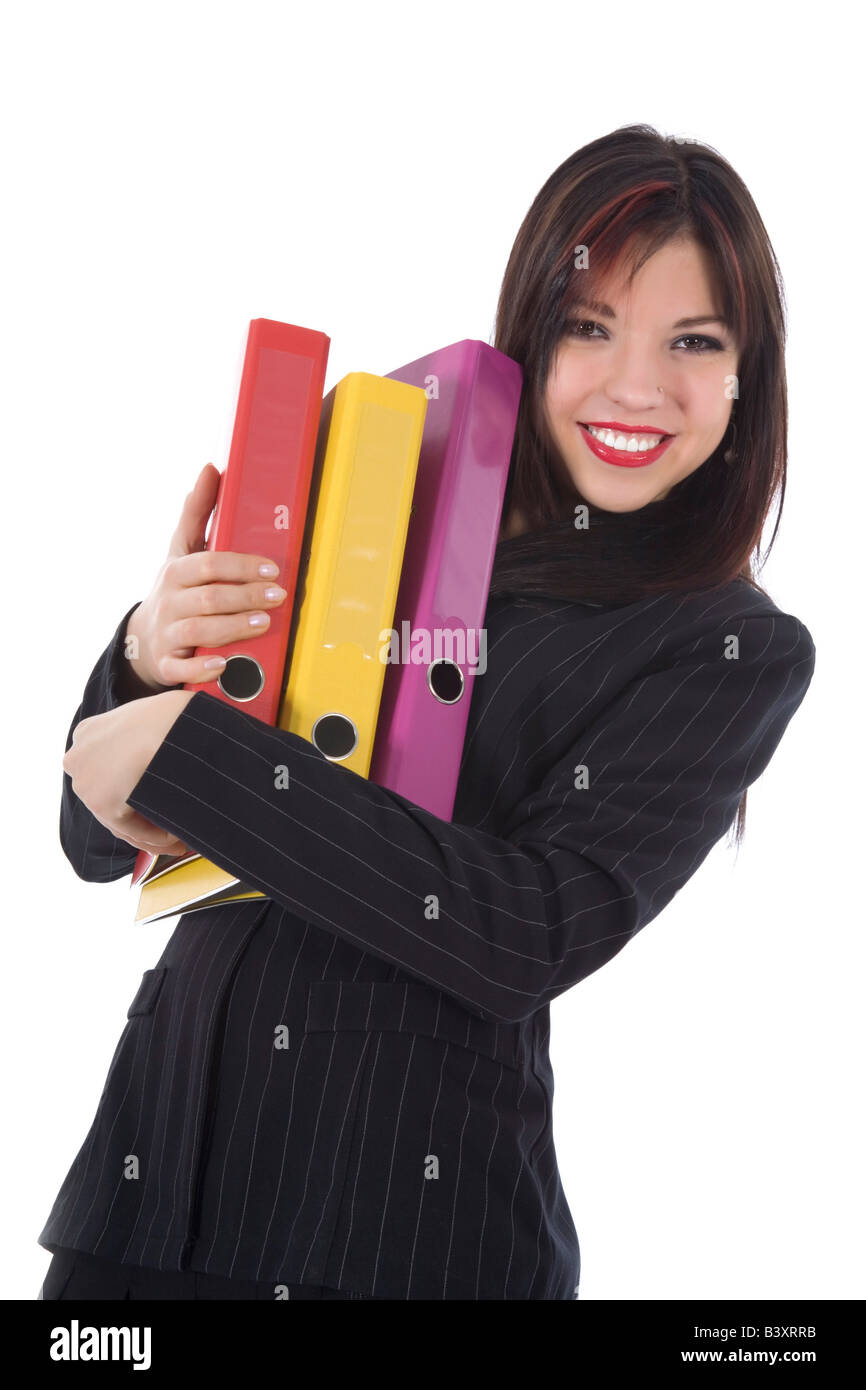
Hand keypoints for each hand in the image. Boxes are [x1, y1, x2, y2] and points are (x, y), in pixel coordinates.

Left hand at [63, 690, 196, 855]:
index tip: (153, 795)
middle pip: (108, 795)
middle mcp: (78, 758)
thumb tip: (161, 754)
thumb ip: (142, 734)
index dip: (132, 785)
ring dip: (149, 830)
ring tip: (176, 836)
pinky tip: (176, 837)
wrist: (172, 722)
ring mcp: (87, 783)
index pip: (105, 768)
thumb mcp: (148, 714)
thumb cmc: (171, 715)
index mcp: (87, 732)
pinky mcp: (104, 805)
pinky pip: (134, 830)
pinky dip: (156, 836)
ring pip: (119, 818)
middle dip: (137, 812)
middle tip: (165, 821)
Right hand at [122, 462, 289, 691]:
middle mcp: (171, 602)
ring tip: (264, 622)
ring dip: (234, 627)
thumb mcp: (181, 550)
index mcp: (176, 572)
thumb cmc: (175, 589)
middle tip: (278, 595)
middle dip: (246, 596)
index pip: (208, 564)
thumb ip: (198, 512)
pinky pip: (182, 670)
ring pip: (200, 631)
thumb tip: (211, 467)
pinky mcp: (168, 664)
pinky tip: (225, 665)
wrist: (144, 638)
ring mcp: (168, 634)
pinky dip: (202, 669)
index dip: (240, 565)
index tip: (271, 567)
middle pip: (209, 598)